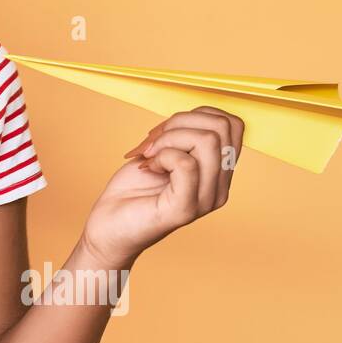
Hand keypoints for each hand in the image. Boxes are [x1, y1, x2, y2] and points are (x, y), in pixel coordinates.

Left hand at [81, 106, 244, 267]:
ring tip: (150, 155)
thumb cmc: (133, 189)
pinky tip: (148, 168)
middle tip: (153, 142)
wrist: (109, 227)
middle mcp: (219, 188)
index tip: (167, 129)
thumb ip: (183, 135)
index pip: (232, 125)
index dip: (197, 114)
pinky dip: (161, 155)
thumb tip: (191, 114)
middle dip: (180, 122)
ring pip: (207, 141)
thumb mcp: (163, 152)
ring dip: (168, 138)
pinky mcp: (184, 209)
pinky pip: (185, 163)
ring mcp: (204, 200)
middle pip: (221, 128)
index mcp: (219, 173)